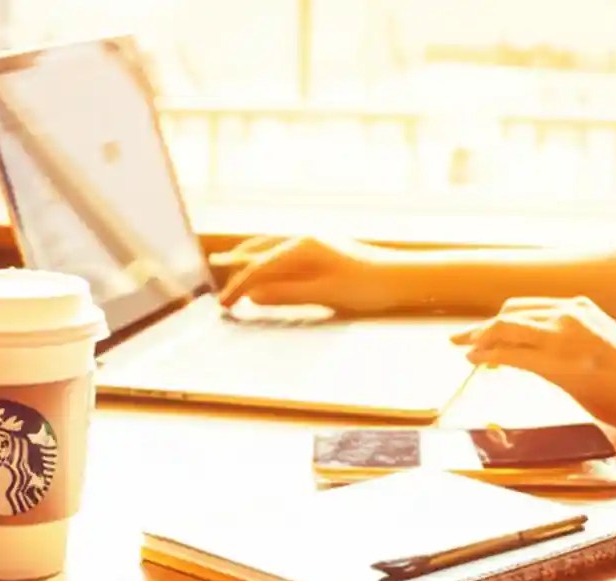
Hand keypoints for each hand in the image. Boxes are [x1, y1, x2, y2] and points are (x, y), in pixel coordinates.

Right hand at [212, 236, 390, 313]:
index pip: (259, 269)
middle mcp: (304, 240)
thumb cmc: (367, 287)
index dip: (238, 287)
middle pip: (260, 251)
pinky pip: (284, 251)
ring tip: (229, 259)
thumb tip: (255, 295)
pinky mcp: (322, 250)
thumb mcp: (325, 294)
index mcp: (302, 248)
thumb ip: (288, 294)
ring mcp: (313, 243)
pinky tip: (266, 264)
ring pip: (271, 247)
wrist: (402, 277)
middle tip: (213, 269)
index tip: (222, 305)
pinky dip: (267, 258)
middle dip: (237, 263)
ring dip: (250, 256)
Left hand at [450, 296, 615, 436]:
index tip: (484, 329)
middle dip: (483, 326)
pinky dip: (487, 355)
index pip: (528, 307)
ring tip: (465, 349)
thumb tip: (545, 353)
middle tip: (462, 339)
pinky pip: (510, 354)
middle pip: (511, 313)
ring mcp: (562, 335)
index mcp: (581, 307)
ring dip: (480, 338)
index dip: (501, 318)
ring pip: (506, 328)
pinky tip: (476, 361)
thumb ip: (573, 341)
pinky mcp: (556, 361)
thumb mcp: (602, 343)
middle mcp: (569, 313)